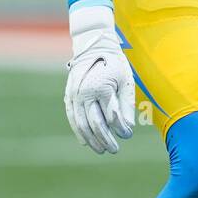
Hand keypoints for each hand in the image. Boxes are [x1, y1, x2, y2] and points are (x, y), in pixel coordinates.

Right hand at [65, 5, 134, 154]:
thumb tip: (127, 127)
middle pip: (95, 124)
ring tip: (101, 150)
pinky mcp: (69, 97)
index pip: (111, 116)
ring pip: (82, 124)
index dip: (120, 129)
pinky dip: (79, 131)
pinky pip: (73, 118)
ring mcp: (74, 96)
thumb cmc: (114, 64)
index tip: (127, 135)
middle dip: (105, 139)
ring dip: (91, 140)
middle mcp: (85, 94)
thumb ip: (126, 104)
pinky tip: (85, 142)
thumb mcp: (125, 80)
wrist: (93, 47)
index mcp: (101, 88)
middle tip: (114, 150)